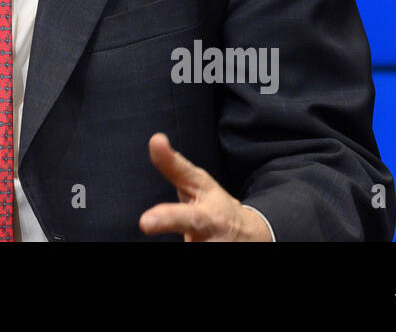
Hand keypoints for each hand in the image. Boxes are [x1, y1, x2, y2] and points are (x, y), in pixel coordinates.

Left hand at [138, 133, 270, 240]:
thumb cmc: (214, 205)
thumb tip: (154, 139)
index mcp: (207, 218)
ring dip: (189, 242)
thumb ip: (174, 167)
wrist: (250, 236)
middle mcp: (212, 240)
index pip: (186, 218)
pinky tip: (196, 240)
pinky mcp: (210, 257)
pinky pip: (187, 253)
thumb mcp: (199, 184)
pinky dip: (192, 245)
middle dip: (171, 226)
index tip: (144, 222)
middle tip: (147, 225)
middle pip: (191, 238)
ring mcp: (214, 251)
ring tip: (197, 236)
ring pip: (192, 246)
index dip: (167, 219)